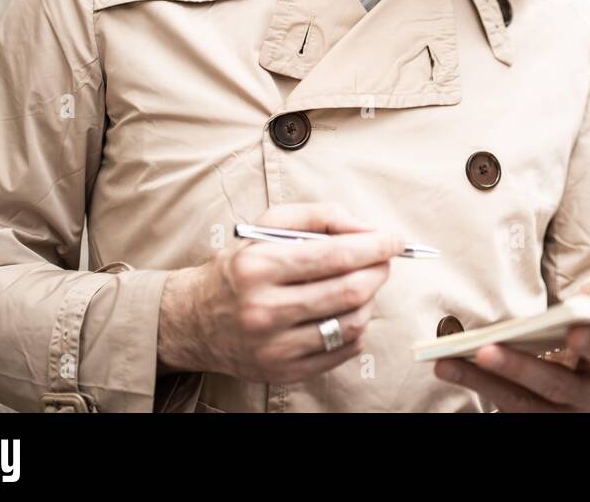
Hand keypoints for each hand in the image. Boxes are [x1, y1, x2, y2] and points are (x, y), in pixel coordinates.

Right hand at [158, 202, 403, 383]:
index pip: (335, 256)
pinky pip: (343, 351)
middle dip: (378, 271)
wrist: (193, 320)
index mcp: (258, 268)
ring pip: (351, 323)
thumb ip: (320, 216)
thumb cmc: (239, 266)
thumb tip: (367, 229)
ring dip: (370, 300)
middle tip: (383, 260)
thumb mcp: (269, 226)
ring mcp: (273, 347)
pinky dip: (356, 328)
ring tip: (361, 284)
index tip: (395, 240)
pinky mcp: (283, 372)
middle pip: (349, 291)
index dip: (375, 246)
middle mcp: (264, 310)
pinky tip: (345, 312)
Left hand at [433, 228, 589, 411]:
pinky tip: (447, 367)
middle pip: (555, 384)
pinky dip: (475, 388)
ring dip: (484, 381)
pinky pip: (503, 409)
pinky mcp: (534, 422)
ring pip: (522, 403)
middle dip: (521, 367)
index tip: (574, 328)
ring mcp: (561, 415)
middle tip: (487, 349)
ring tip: (450, 361)